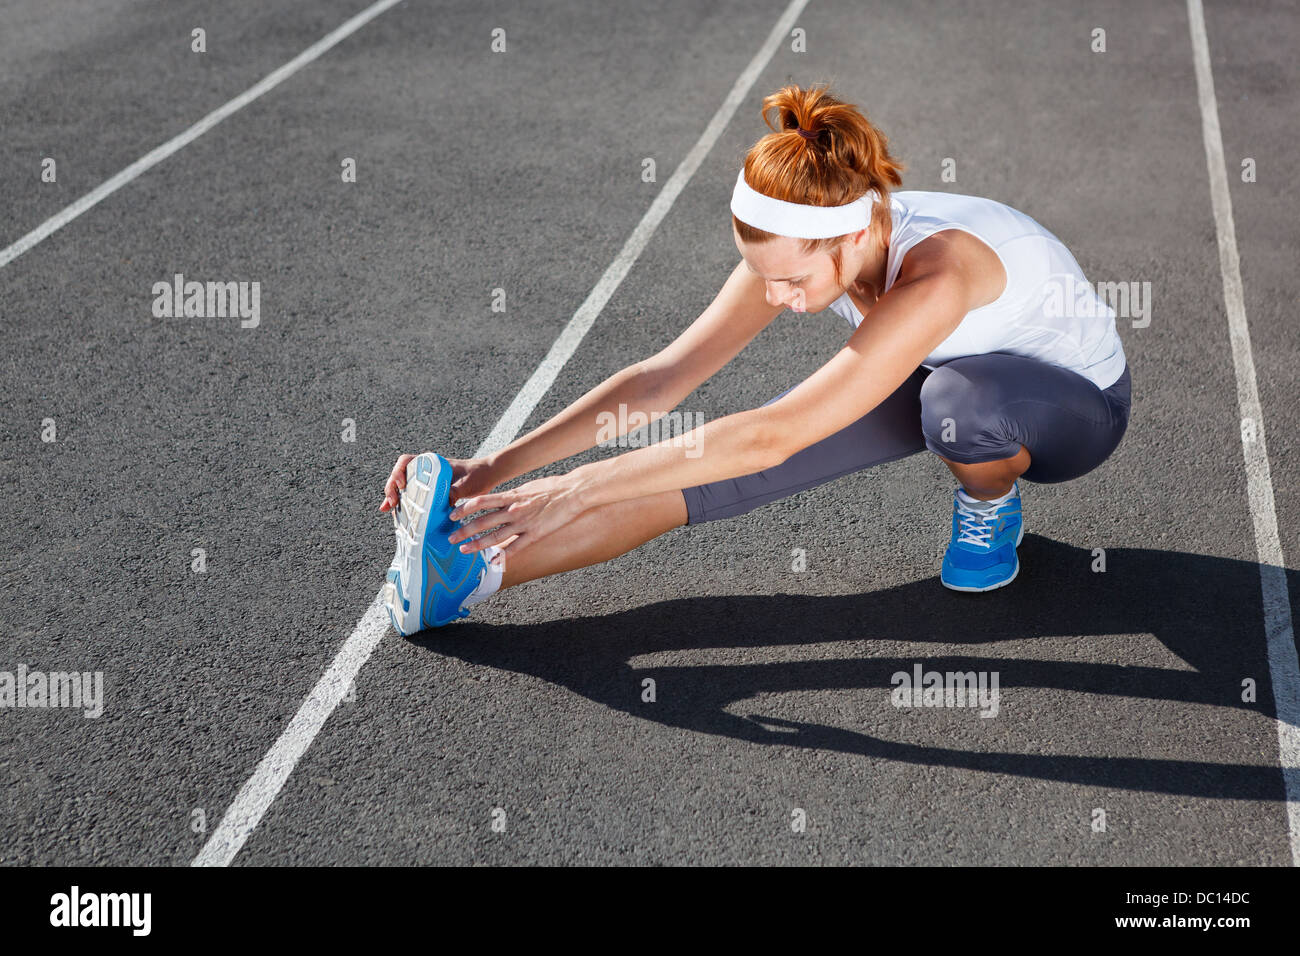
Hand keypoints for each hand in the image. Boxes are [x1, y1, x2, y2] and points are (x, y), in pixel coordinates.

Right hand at [379, 454, 497, 511]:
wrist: (488, 475)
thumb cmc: (478, 475)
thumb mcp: (465, 485)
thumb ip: (453, 493)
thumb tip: (440, 506)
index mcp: (431, 463)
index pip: (406, 461)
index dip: (398, 472)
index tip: (401, 485)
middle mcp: (425, 469)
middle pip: (400, 474)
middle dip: (391, 488)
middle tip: (392, 503)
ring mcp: (426, 480)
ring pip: (404, 485)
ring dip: (394, 496)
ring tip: (388, 509)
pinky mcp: (430, 490)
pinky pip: (413, 495)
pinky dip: (404, 503)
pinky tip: (396, 512)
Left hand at [447, 473, 584, 559]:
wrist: (573, 492)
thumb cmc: (551, 488)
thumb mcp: (526, 488)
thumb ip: (510, 497)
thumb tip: (496, 502)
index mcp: (511, 496)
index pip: (481, 502)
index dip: (464, 509)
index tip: (452, 515)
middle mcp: (514, 510)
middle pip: (483, 522)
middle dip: (464, 531)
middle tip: (451, 538)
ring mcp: (524, 524)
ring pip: (495, 537)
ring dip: (477, 545)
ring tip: (464, 550)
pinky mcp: (535, 534)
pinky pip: (516, 548)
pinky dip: (503, 556)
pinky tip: (493, 562)